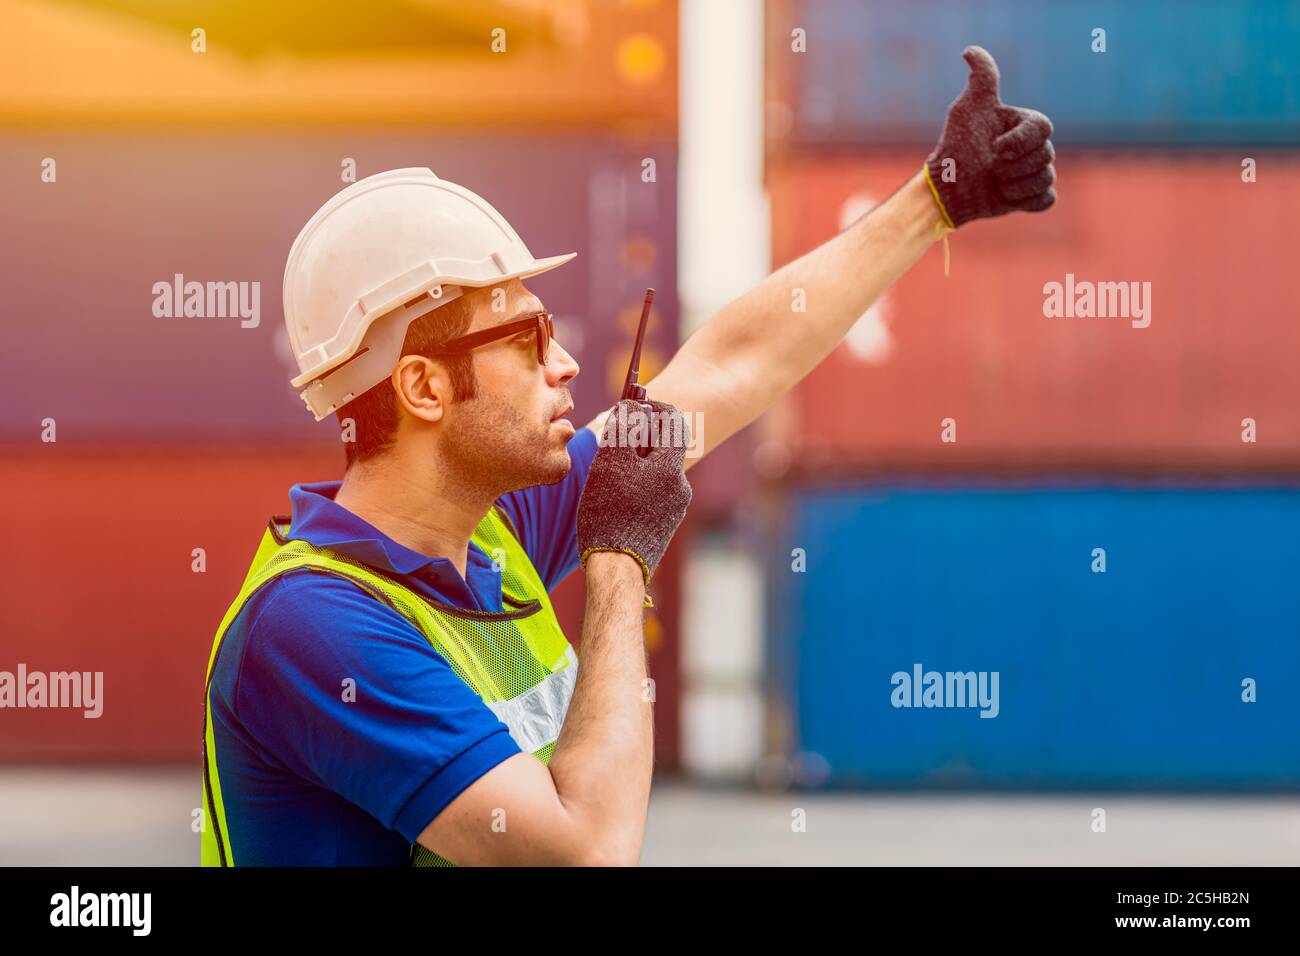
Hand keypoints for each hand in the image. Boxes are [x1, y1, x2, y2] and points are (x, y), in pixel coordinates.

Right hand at [577, 399, 692, 588]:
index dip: (654, 407)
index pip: (673, 421)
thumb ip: (623, 429)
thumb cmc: (609, 513)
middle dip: (640, 438)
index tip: (635, 405)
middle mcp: (681, 486)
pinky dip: (637, 485)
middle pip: (664, 448)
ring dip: (637, 464)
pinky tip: (615, 498)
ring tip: (609, 474)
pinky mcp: (665, 525)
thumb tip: (632, 406)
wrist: (617, 569)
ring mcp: (675, 508)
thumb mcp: (610, 463)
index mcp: (671, 468)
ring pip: (657, 472)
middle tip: (614, 441)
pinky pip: (653, 493)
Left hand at [925, 46, 1056, 226]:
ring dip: (1015, 184)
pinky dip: (1026, 200)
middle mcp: (1034, 147)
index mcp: (1025, 124)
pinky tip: (1006, 196)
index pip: (1043, 128)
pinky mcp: (1032, 197)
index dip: (1019, 142)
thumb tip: (970, 50)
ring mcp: (1034, 172)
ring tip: (995, 182)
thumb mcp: (967, 108)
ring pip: (1044, 178)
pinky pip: (1046, 199)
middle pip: (1045, 155)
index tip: (995, 148)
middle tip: (990, 167)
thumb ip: (980, 79)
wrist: (948, 186)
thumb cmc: (957, 144)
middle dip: (1012, 166)